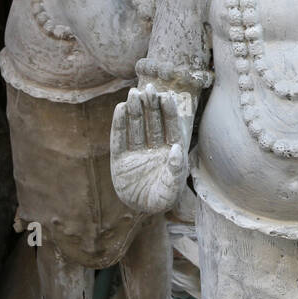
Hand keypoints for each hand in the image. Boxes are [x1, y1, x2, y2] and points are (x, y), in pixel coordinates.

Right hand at [110, 84, 193, 214]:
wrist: (141, 210)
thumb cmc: (163, 199)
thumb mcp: (172, 188)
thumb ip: (176, 170)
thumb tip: (177, 149)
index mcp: (171, 151)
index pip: (171, 127)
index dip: (169, 111)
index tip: (167, 95)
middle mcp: (154, 147)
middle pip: (153, 122)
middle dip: (151, 105)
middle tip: (149, 87)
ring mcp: (137, 151)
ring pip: (136, 126)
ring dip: (135, 110)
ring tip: (134, 93)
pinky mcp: (120, 158)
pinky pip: (120, 138)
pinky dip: (120, 123)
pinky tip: (120, 108)